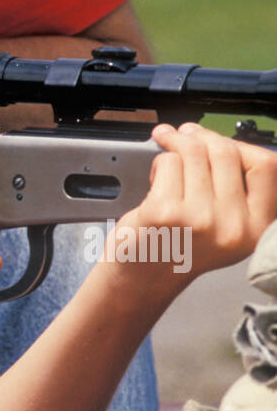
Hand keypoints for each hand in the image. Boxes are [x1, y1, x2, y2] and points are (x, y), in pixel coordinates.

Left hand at [103, 123, 276, 288]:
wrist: (146, 276)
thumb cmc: (182, 246)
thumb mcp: (227, 226)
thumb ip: (235, 188)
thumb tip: (218, 137)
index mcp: (256, 227)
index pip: (266, 166)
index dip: (242, 145)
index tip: (221, 140)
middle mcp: (233, 226)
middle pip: (225, 151)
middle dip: (200, 136)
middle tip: (183, 134)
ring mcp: (200, 219)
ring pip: (193, 152)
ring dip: (175, 146)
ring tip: (167, 155)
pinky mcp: (166, 212)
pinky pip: (168, 162)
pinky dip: (158, 164)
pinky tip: (156, 181)